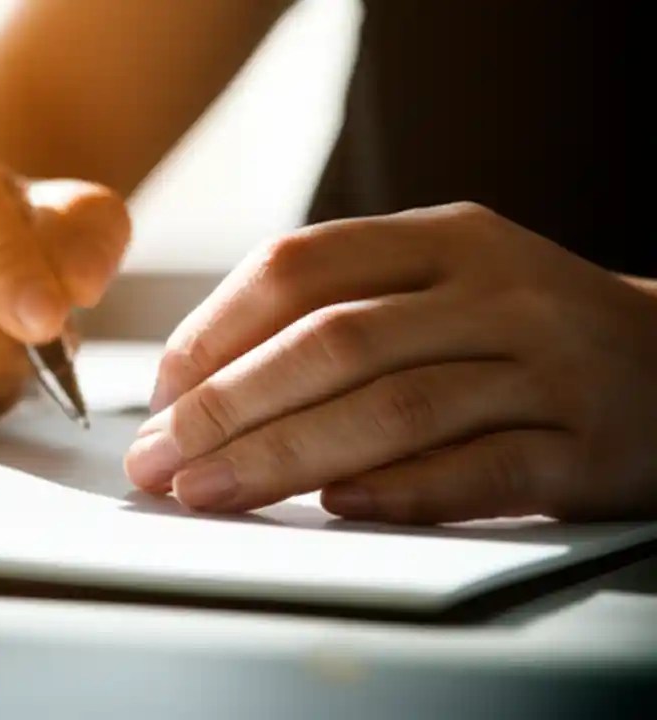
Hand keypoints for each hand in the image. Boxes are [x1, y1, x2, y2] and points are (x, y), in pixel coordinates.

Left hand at [124, 202, 656, 522]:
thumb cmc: (522, 332)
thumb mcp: (443, 283)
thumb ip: (344, 311)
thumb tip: (199, 386)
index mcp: (443, 238)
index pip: (299, 267)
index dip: (213, 331)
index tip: (160, 395)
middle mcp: (494, 291)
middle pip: (332, 343)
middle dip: (227, 407)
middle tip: (159, 461)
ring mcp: (546, 367)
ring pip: (394, 409)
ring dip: (284, 456)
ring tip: (207, 492)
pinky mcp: (587, 447)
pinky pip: (480, 471)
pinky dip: (401, 491)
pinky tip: (336, 506)